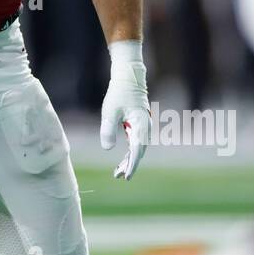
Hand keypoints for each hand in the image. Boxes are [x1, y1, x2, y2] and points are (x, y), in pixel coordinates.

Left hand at [101, 39, 150, 179]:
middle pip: (139, 152)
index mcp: (140, 125)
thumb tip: (108, 149)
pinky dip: (130, 152)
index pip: (137, 150)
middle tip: (118, 176)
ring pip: (138, 148)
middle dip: (130, 165)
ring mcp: (144, 126)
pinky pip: (136, 142)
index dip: (132, 165)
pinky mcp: (140, 125)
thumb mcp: (110, 112)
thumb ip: (108, 130)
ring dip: (129, 160)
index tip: (126, 176)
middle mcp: (145, 127)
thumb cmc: (118, 93)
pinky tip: (122, 160)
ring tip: (118, 172)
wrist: (128, 78)